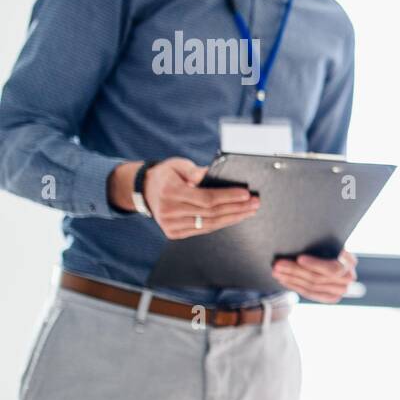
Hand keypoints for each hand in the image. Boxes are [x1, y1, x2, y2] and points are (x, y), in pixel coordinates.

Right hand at [111, 157, 259, 238]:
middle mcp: (169, 211)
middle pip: (211, 213)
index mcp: (170, 192)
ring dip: (232, 218)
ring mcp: (170, 225)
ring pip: (209, 225)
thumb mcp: (177, 165)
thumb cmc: (165, 175)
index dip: (228, 197)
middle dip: (236, 208)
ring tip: (249, 211)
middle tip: (255, 203)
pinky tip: (234, 218)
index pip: (206, 198)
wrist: (143, 190)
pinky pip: (202, 230)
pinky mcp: (173, 234)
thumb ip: (194, 171)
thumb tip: (214, 174)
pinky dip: (220, 224)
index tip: (246, 194)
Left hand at [272, 249, 355, 303]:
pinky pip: (311, 294)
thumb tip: (299, 241)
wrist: (337, 258)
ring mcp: (340, 290)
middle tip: (278, 264)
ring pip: (312, 287)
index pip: (332, 268)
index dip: (315, 265)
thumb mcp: (329, 242)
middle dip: (295, 271)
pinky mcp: (331, 297)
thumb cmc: (329, 245)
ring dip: (291, 279)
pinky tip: (284, 280)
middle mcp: (348, 278)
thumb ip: (320, 244)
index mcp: (350, 261)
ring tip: (277, 272)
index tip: (299, 258)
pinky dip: (295, 286)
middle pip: (318, 278)